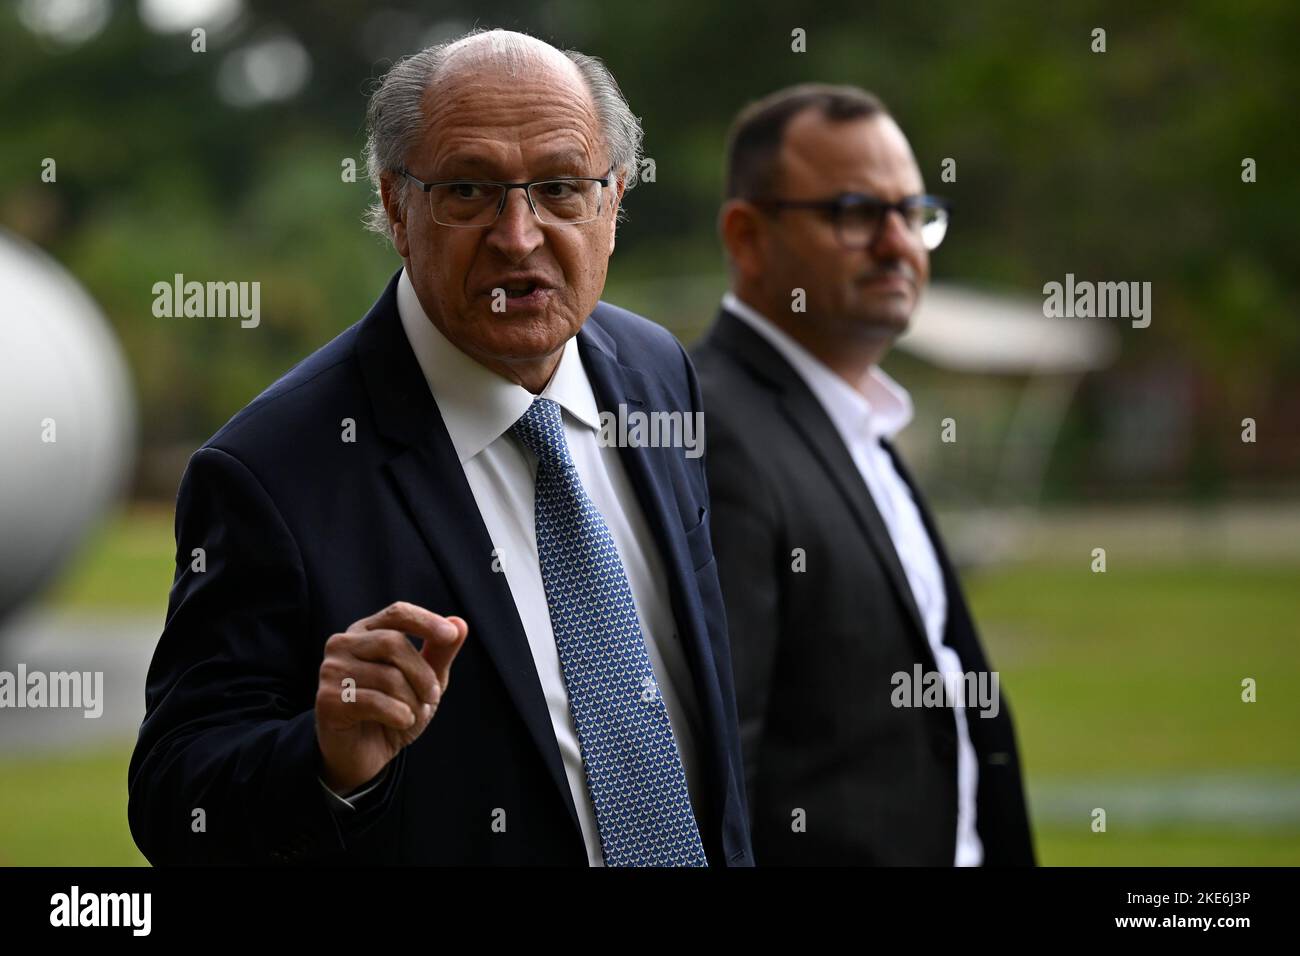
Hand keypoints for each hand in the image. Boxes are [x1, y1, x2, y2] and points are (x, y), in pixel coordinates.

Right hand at [315, 602, 467, 793]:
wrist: (365, 754)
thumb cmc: (393, 710)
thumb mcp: (424, 680)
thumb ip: (440, 652)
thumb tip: (459, 623)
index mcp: (366, 631)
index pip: (397, 613)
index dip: (426, 621)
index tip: (450, 635)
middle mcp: (342, 644)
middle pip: (394, 643)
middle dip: (423, 674)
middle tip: (432, 697)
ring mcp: (331, 670)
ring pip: (388, 676)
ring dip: (413, 701)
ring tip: (412, 713)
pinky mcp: (327, 699)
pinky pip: (376, 702)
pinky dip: (400, 715)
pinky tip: (400, 722)